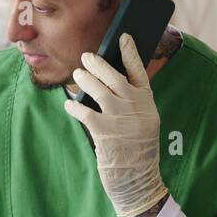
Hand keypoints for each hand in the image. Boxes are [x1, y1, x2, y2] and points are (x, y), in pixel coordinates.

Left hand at [63, 33, 168, 216]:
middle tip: (86, 57)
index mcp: (147, 103)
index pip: (140, 72)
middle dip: (98, 64)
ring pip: (98, 90)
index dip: (131, 53)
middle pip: (115, 77)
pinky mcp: (105, 133)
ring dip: (84, 80)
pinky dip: (74, 106)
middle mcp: (136, 108)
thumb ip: (131, 103)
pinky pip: (84, 112)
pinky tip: (69, 103)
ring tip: (77, 75)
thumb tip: (106, 82)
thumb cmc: (136, 149)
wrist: (137, 178)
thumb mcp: (143, 122)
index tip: (123, 37)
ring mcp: (121, 119)